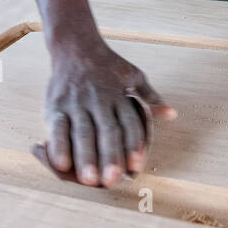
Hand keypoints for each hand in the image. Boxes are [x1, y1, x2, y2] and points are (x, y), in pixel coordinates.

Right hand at [44, 40, 176, 186]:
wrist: (75, 47)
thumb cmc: (107, 66)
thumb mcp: (131, 76)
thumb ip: (149, 97)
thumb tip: (171, 114)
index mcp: (119, 95)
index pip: (129, 122)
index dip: (134, 144)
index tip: (137, 166)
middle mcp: (99, 100)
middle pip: (106, 131)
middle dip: (110, 156)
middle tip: (112, 180)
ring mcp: (76, 104)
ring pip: (82, 132)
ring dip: (86, 157)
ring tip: (90, 179)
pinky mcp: (56, 106)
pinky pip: (57, 128)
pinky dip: (58, 146)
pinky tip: (62, 165)